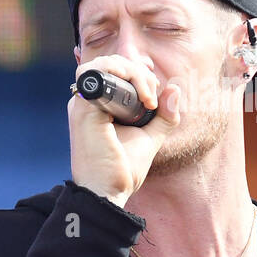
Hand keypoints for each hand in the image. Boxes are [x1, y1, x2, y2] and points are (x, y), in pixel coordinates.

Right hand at [68, 54, 181, 206]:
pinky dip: (127, 77)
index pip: (114, 72)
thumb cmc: (122, 170)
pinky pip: (100, 74)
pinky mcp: (84, 109)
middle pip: (111, 63)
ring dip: (134, 73)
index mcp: (96, 106)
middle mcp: (86, 102)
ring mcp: (82, 104)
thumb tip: (174, 88)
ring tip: (149, 98)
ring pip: (106, 63)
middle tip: (153, 99)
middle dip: (139, 72)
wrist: (108, 193)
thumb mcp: (150, 137)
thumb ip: (163, 115)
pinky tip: (143, 100)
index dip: (138, 76)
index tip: (154, 100)